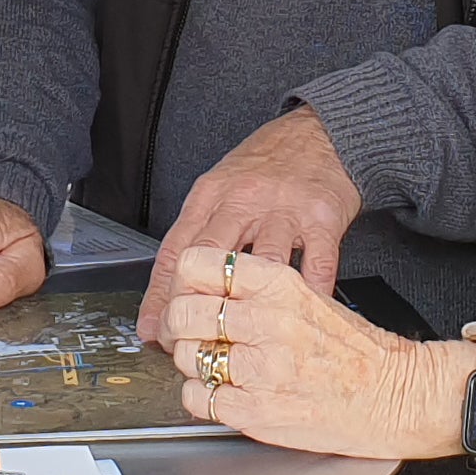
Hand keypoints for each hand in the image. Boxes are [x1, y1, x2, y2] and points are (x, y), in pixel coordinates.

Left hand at [136, 107, 360, 342]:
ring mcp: (284, 208)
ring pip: (262, 263)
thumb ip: (197, 235)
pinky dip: (309, 295)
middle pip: (210, 257)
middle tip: (191, 344)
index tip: (153, 330)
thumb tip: (169, 291)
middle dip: (196, 306)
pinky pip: (316, 264)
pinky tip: (302, 319)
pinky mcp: (322, 217)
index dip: (160, 295)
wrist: (320, 130)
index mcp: (211, 194)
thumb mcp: (221, 187)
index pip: (177, 248)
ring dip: (253, 307)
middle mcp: (243, 199)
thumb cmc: (267, 164)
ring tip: (244, 343)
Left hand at [161, 248, 475, 457]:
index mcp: (279, 283)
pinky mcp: (260, 413)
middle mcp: (268, 321)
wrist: (399, 394)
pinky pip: (200, 399)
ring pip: (188, 357)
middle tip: (188, 332)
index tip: (188, 292)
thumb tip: (201, 288)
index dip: (184, 280)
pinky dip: (202, 397)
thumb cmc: (356, 348)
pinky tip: (222, 391)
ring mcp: (263, 369)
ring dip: (193, 362)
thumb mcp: (307, 294)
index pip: (198, 264)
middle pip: (183, 312)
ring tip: (214, 364)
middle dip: (179, 324)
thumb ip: (255, 287)